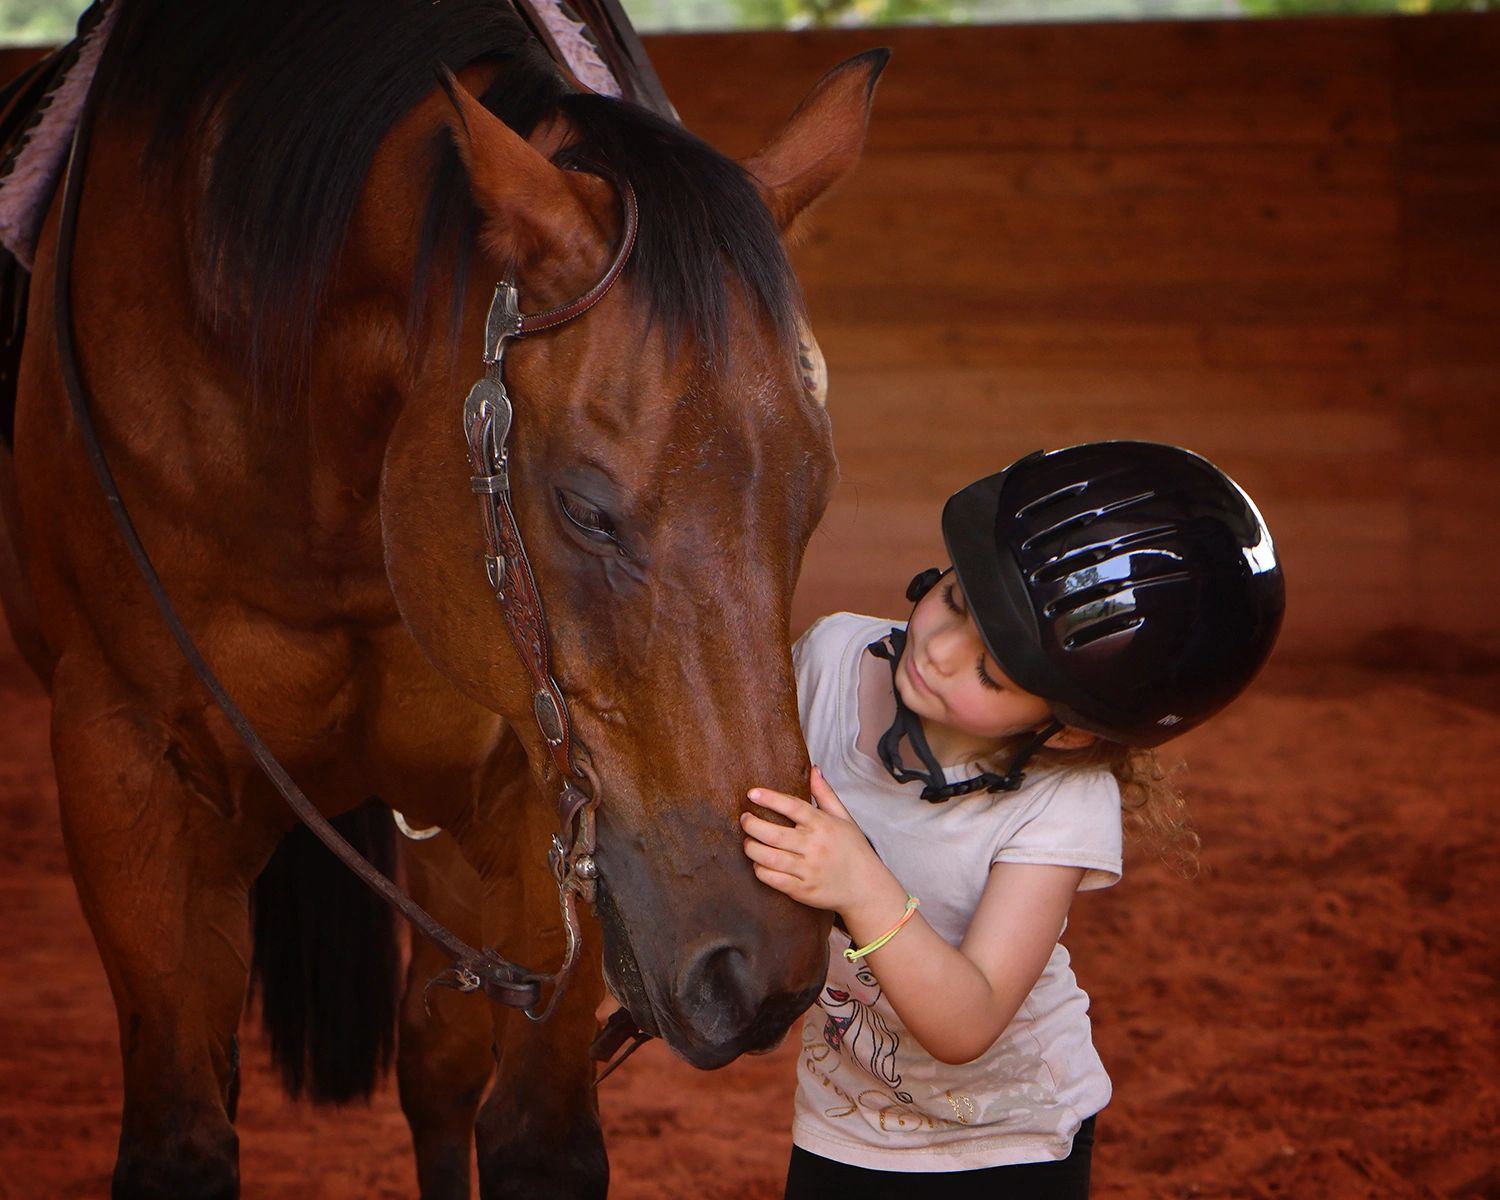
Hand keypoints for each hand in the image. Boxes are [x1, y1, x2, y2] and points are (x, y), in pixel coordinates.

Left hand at [740, 766, 893, 913]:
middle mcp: (815, 847)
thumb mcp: (844, 818)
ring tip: (748, 842)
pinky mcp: (803, 890)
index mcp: (823, 826)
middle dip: (752, 825)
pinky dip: (760, 870)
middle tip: (745, 819)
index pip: (792, 807)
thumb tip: (813, 769)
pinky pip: (773, 879)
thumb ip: (825, 794)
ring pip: (768, 858)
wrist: (866, 889)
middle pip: (773, 834)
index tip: (752, 793)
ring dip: (751, 848)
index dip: (770, 798)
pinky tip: (759, 864)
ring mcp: (808, 870)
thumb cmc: (854, 850)